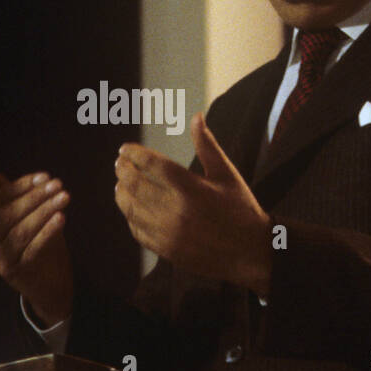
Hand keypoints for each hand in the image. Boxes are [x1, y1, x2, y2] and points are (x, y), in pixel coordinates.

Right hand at [0, 169, 73, 325]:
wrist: (48, 286)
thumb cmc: (37, 245)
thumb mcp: (25, 218)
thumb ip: (11, 197)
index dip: (21, 186)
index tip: (45, 176)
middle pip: (9, 214)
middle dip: (35, 197)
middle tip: (58, 184)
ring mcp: (1, 260)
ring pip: (22, 230)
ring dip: (44, 211)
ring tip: (65, 197)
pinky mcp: (17, 273)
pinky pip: (33, 248)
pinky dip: (48, 231)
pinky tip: (62, 217)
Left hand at [114, 113, 272, 295]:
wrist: (251, 254)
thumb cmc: (241, 209)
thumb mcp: (227, 174)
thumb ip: (207, 145)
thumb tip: (196, 116)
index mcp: (191, 189)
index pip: (152, 164)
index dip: (134, 153)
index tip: (125, 148)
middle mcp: (176, 211)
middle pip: (136, 185)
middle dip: (123, 170)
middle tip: (119, 163)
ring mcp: (168, 233)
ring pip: (132, 209)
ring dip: (122, 193)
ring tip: (120, 183)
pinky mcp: (166, 250)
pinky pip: (138, 231)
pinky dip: (131, 216)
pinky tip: (131, 207)